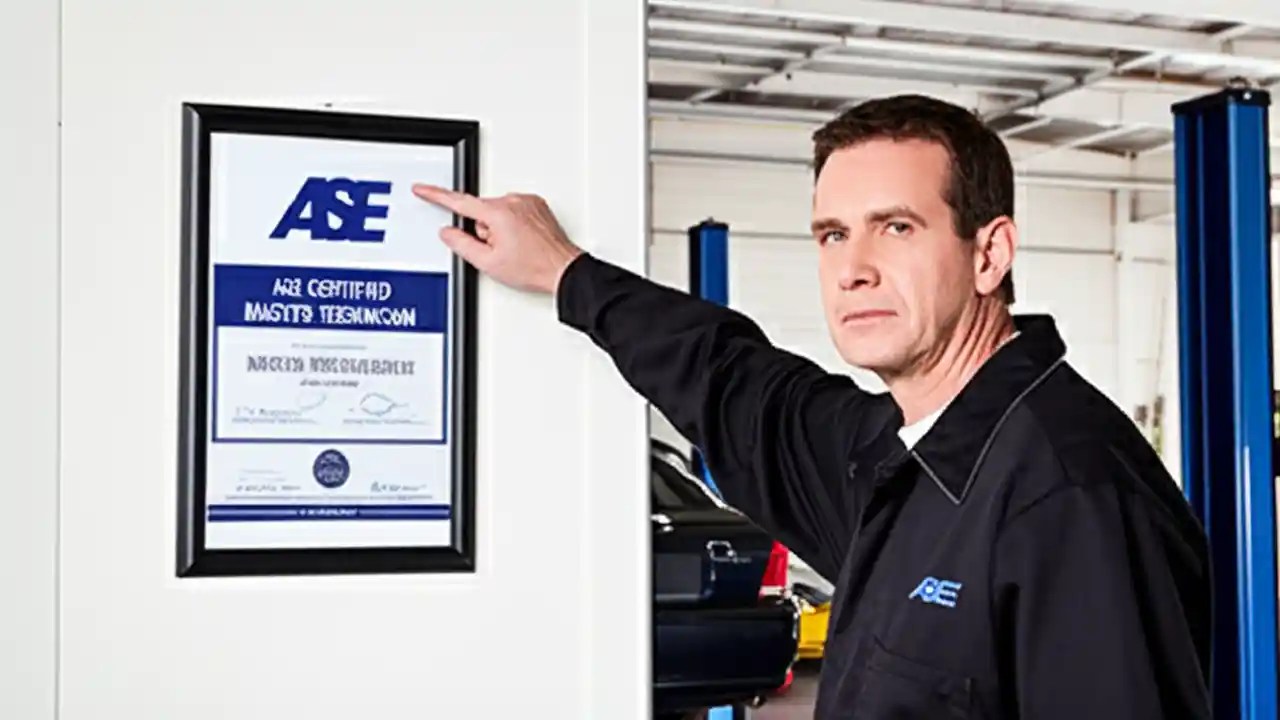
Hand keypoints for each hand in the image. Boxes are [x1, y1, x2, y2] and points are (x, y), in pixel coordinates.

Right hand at [411, 184, 583, 294]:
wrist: (563, 269)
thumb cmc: (533, 268)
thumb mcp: (488, 262)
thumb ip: (461, 244)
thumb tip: (448, 232)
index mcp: (498, 213)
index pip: (458, 202)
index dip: (436, 195)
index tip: (422, 189)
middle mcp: (513, 202)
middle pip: (481, 212)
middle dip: (483, 231)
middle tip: (499, 251)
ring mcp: (527, 202)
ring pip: (497, 212)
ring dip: (499, 229)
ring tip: (514, 248)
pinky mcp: (537, 205)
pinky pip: (514, 211)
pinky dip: (513, 224)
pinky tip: (522, 241)